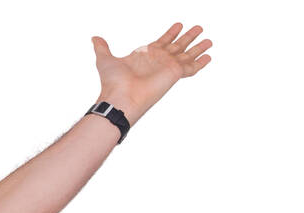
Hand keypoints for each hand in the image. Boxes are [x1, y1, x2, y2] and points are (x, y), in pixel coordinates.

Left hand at [91, 23, 212, 122]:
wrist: (121, 97)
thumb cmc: (113, 81)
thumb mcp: (105, 59)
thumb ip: (102, 47)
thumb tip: (94, 38)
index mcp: (146, 56)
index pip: (162, 41)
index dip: (171, 33)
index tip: (179, 25)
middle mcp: (159, 61)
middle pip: (178, 45)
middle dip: (188, 36)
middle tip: (199, 27)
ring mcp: (168, 67)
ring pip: (187, 54)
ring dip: (198, 47)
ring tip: (209, 40)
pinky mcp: (175, 74)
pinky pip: (191, 67)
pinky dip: (200, 62)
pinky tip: (209, 56)